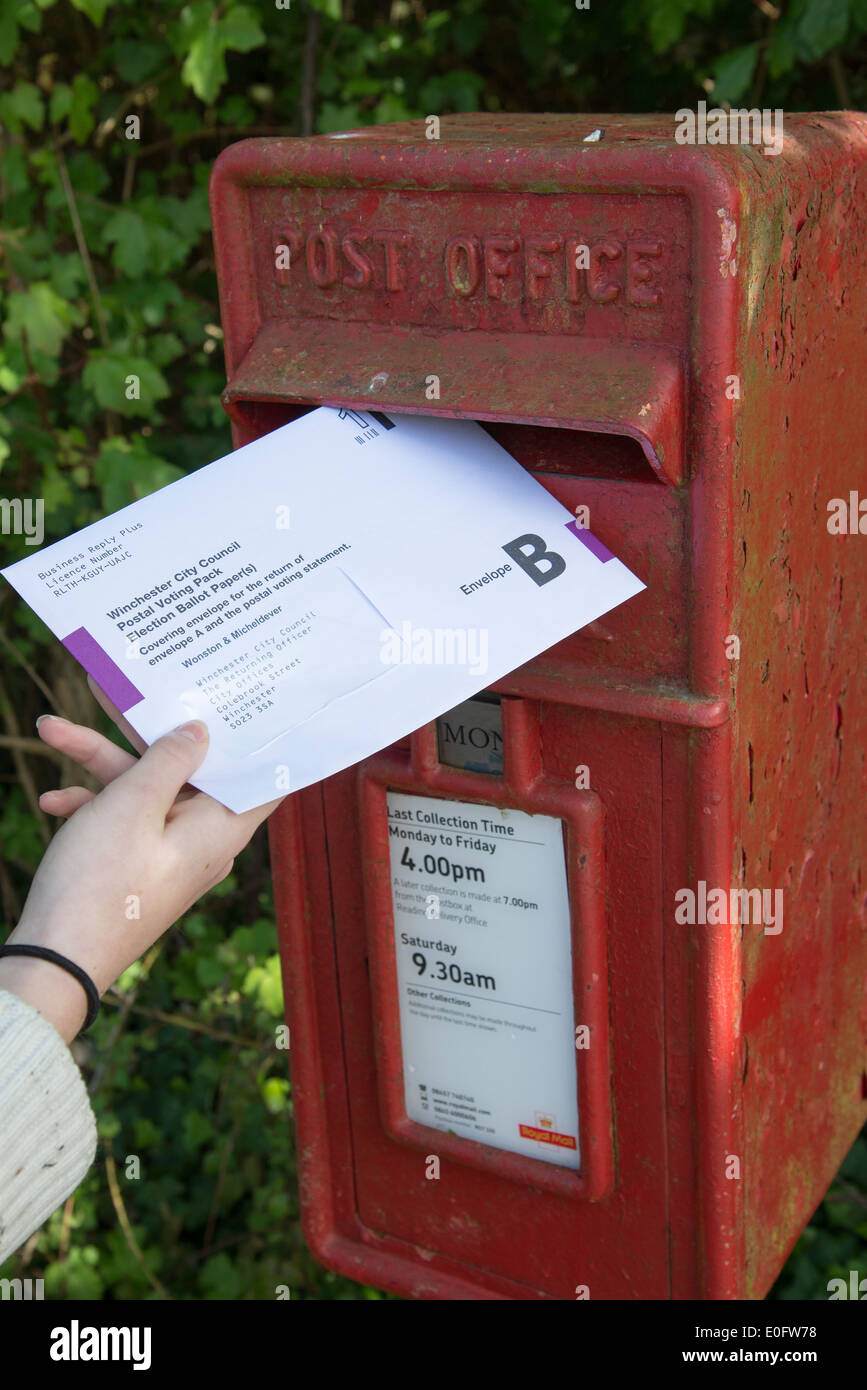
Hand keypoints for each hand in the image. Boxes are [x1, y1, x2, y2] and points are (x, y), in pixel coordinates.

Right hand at [0, 683, 283, 1041]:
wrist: (53, 962)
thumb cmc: (99, 883)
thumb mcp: (133, 804)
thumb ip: (169, 758)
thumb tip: (201, 732)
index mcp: (222, 828)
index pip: (260, 774)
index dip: (255, 735)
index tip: (250, 697)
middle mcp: (204, 841)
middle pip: (189, 770)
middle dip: (142, 732)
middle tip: (118, 689)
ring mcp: (168, 854)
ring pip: (145, 791)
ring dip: (99, 763)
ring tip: (52, 727)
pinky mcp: (136, 866)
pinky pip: (124, 822)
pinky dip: (92, 804)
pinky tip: (53, 800)